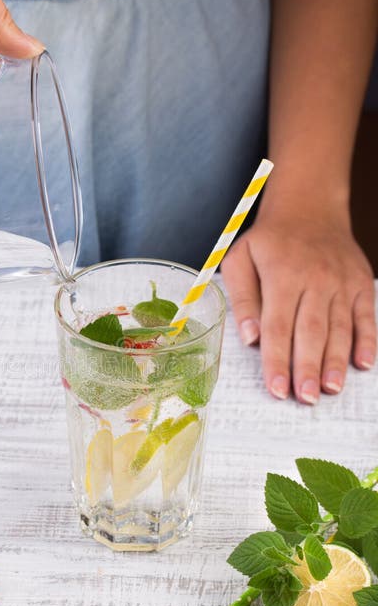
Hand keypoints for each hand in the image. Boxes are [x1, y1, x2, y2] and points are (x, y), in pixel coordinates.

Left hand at [221, 197, 375, 403]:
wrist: (310, 207)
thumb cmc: (269, 240)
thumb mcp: (240, 258)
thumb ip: (242, 298)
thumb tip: (249, 337)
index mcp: (282, 274)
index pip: (278, 326)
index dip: (277, 360)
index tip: (276, 389)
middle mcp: (315, 279)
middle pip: (311, 332)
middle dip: (308, 368)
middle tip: (305, 399)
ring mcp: (342, 282)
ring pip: (340, 328)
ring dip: (336, 361)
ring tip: (330, 390)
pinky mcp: (361, 284)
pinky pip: (366, 316)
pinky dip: (367, 341)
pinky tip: (363, 364)